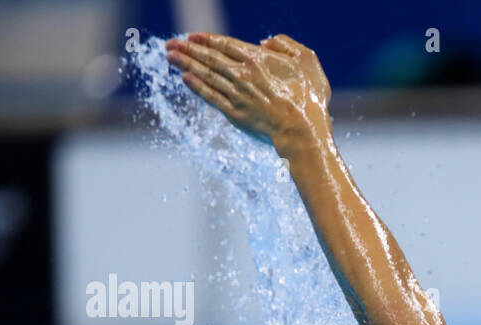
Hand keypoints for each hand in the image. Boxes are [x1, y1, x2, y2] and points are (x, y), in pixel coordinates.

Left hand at [166, 32, 331, 153]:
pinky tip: (186, 80)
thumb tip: (265, 42)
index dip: (207, 40)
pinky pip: (211, 97)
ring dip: (186, 65)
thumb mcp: (308, 61)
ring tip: (170, 57)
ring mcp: (237, 95)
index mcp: (259, 59)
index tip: (192, 36)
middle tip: (170, 43)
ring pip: (207, 76)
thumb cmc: (310, 98)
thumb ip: (287, 45)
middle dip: (188, 49)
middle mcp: (243, 74)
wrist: (303, 131)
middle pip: (210, 58)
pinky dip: (197, 87)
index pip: (226, 45)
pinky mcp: (235, 114)